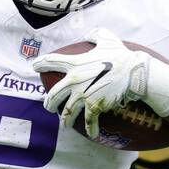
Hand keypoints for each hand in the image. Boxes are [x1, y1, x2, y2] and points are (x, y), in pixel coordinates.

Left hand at [34, 28, 168, 139]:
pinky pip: (88, 121)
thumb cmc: (121, 54)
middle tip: (49, 107)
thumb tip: (86, 36)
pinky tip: (92, 134)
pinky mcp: (95, 107)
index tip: (34, 66)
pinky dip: (91, 130)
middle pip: (53, 95)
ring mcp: (84, 95)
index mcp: (75, 63)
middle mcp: (75, 80)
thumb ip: (93, 34)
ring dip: (64, 121)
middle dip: (48, 104)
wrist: (134, 72)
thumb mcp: (106, 37)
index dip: (40, 63)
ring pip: (67, 113)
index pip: (51, 61)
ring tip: (65, 124)